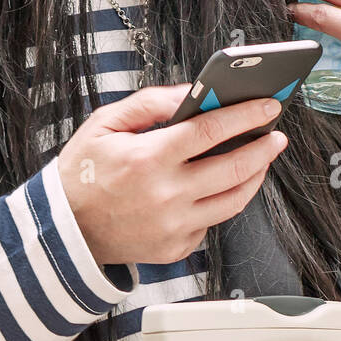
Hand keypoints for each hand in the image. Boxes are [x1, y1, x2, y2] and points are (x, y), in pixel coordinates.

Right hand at [57, 84, 288, 266]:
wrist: (64, 230)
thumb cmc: (82, 172)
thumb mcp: (106, 124)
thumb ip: (151, 103)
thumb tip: (192, 92)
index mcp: (149, 159)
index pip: (211, 130)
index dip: (246, 115)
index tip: (267, 106)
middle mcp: (166, 195)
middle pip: (234, 168)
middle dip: (263, 147)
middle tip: (276, 134)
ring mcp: (174, 226)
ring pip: (234, 200)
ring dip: (255, 176)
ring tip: (261, 158)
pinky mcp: (176, 247)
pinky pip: (212, 222)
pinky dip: (221, 201)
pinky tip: (222, 185)